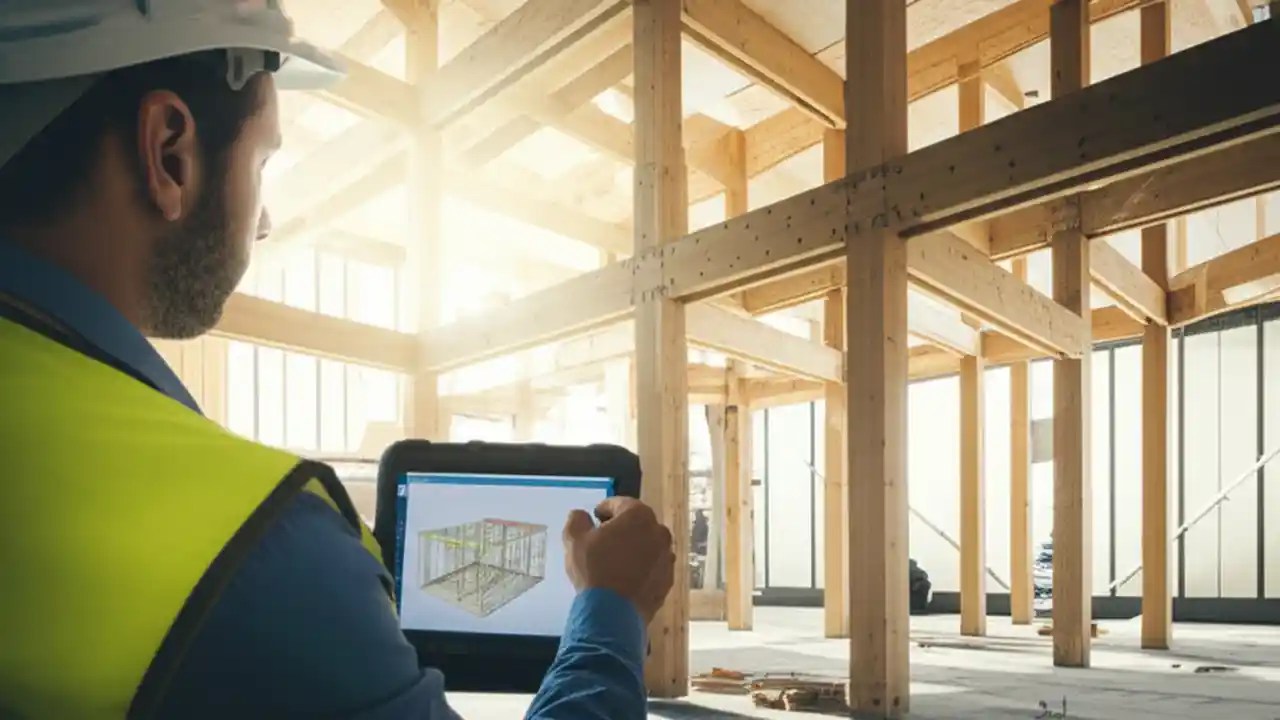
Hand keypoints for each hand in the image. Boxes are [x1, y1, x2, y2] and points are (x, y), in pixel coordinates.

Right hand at [562, 497, 674, 623]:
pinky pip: (653, 566)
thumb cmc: (595, 570)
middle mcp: (659, 532)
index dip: (605, 508)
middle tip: (604, 537)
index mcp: (639, 515)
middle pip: (638, 523)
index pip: (620, 504)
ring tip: (615, 559)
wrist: (613, 614)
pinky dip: (642, 567)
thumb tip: (581, 515)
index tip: (595, 515)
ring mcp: (666, 557)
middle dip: (621, 527)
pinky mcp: (668, 579)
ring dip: (634, 547)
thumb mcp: (575, 540)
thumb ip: (577, 520)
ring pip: (648, 545)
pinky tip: (626, 577)